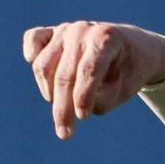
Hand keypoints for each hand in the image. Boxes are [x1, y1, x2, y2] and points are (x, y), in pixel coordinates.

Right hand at [21, 20, 164, 138]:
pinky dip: (31, 52)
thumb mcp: (125, 90)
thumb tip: (74, 106)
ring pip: (43, 66)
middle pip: (64, 75)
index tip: (83, 118)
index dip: (83, 96)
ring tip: (65, 107)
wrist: (132, 48)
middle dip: (63, 108)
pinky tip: (33, 62)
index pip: (89, 70)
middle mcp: (83, 30)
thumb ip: (102, 99)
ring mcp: (65, 30)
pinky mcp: (51, 33)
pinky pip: (33, 38)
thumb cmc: (127, 72)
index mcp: (106, 38)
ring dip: (50, 92)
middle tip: (66, 134)